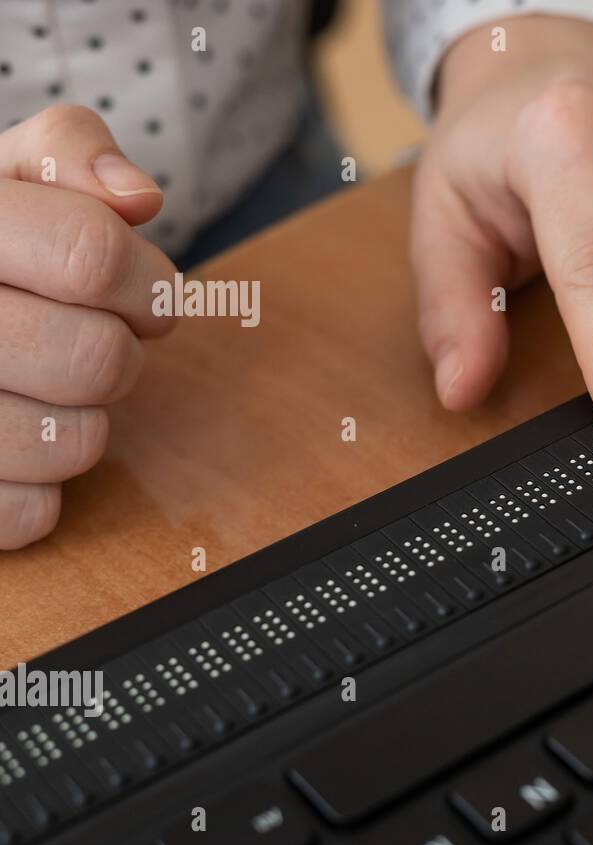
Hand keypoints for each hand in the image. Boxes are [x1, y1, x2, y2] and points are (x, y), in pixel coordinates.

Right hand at [0, 106, 174, 548]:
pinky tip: (10, 439)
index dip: (150, 280)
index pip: (92, 254)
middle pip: (97, 359)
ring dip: (86, 420)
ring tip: (44, 389)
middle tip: (96, 339)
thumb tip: (137, 198)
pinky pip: (29, 515)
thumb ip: (71, 153)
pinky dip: (41, 488)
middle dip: (122, 351)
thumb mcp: (9, 170)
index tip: (146, 293)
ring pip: (73, 443)